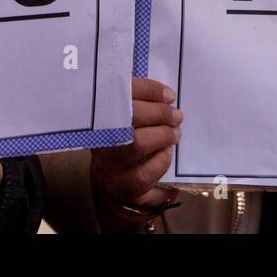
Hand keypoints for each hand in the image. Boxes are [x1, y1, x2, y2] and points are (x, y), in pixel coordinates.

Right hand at [90, 77, 181, 226]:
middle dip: (159, 114)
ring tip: (174, 133)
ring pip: (136, 143)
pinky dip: (161, 160)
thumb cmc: (124, 141)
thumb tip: (166, 95)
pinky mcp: (120, 186)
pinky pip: (144, 173)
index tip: (170, 95)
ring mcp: (107, 163)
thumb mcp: (127, 119)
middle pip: (128, 116)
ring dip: (162, 136)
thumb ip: (141, 102)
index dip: (149, 90)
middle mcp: (99, 136)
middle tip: (176, 116)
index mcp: (99, 112)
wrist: (112, 181)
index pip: (120, 91)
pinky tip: (167, 153)